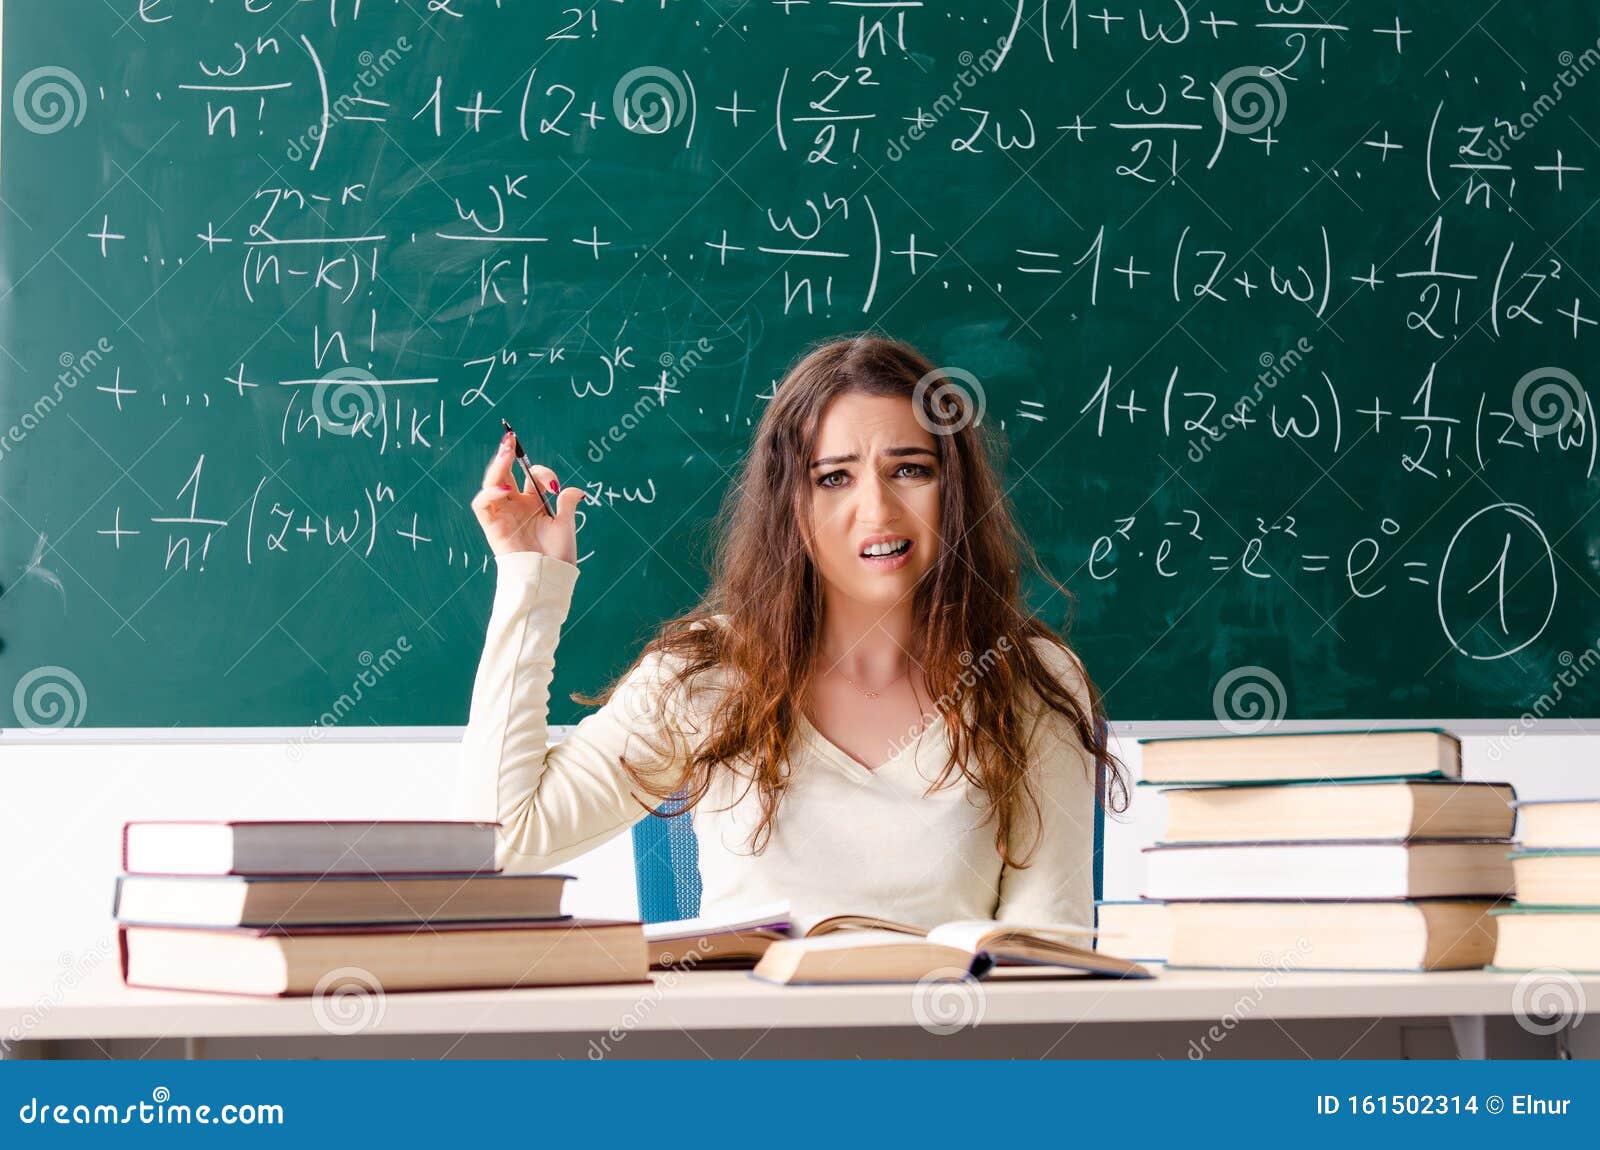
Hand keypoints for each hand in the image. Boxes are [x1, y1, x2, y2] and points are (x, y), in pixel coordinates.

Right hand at [471, 431, 585, 563]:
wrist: (548, 577)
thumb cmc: (557, 555)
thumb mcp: (566, 525)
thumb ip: (567, 504)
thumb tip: (577, 491)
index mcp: (534, 501)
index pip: (531, 475)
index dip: (538, 471)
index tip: (550, 482)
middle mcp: (516, 504)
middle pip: (506, 472)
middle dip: (508, 453)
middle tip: (510, 437)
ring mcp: (503, 513)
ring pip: (492, 482)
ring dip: (497, 465)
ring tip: (506, 453)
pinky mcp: (492, 526)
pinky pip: (482, 505)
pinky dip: (489, 494)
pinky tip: (505, 490)